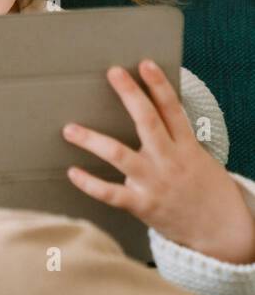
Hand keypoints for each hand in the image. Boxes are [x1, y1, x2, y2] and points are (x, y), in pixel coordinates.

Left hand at [63, 59, 254, 263]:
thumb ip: (175, 136)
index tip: (144, 64)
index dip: (159, 85)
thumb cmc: (204, 188)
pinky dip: (91, 184)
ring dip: (93, 140)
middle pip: (148, 122)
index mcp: (186, 146)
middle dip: (131, 95)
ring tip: (70, 129)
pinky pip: (112, 193)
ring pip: (121, 155)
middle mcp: (169, 160)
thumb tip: (155, 109)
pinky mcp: (143, 204)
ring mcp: (154, 181)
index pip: (173, 109)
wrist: (223, 230)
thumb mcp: (198, 157)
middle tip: (113, 72)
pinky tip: (73, 172)